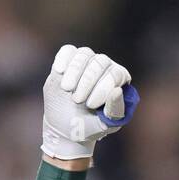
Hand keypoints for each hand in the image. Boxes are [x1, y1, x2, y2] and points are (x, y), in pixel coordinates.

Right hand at [42, 45, 136, 160]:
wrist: (65, 128)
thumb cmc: (89, 127)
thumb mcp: (104, 125)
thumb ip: (114, 111)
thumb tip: (117, 91)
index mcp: (118, 80)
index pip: (116, 74)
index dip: (103, 87)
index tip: (91, 104)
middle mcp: (105, 67)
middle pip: (101, 61)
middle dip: (88, 81)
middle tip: (77, 100)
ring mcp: (86, 62)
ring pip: (84, 54)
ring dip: (75, 71)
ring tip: (67, 89)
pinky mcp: (68, 61)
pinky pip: (68, 51)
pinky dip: (63, 59)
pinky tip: (60, 72)